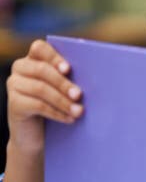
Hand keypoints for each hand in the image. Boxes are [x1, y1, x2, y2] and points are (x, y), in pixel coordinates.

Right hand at [7, 39, 81, 157]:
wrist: (38, 133)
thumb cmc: (59, 104)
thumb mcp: (66, 88)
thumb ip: (73, 78)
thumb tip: (95, 76)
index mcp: (35, 58)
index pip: (39, 48)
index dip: (54, 57)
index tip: (68, 69)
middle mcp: (21, 68)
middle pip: (42, 70)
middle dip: (63, 83)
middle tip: (79, 95)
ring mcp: (14, 85)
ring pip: (40, 89)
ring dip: (63, 101)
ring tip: (79, 111)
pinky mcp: (14, 103)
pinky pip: (36, 105)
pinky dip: (56, 112)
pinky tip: (69, 119)